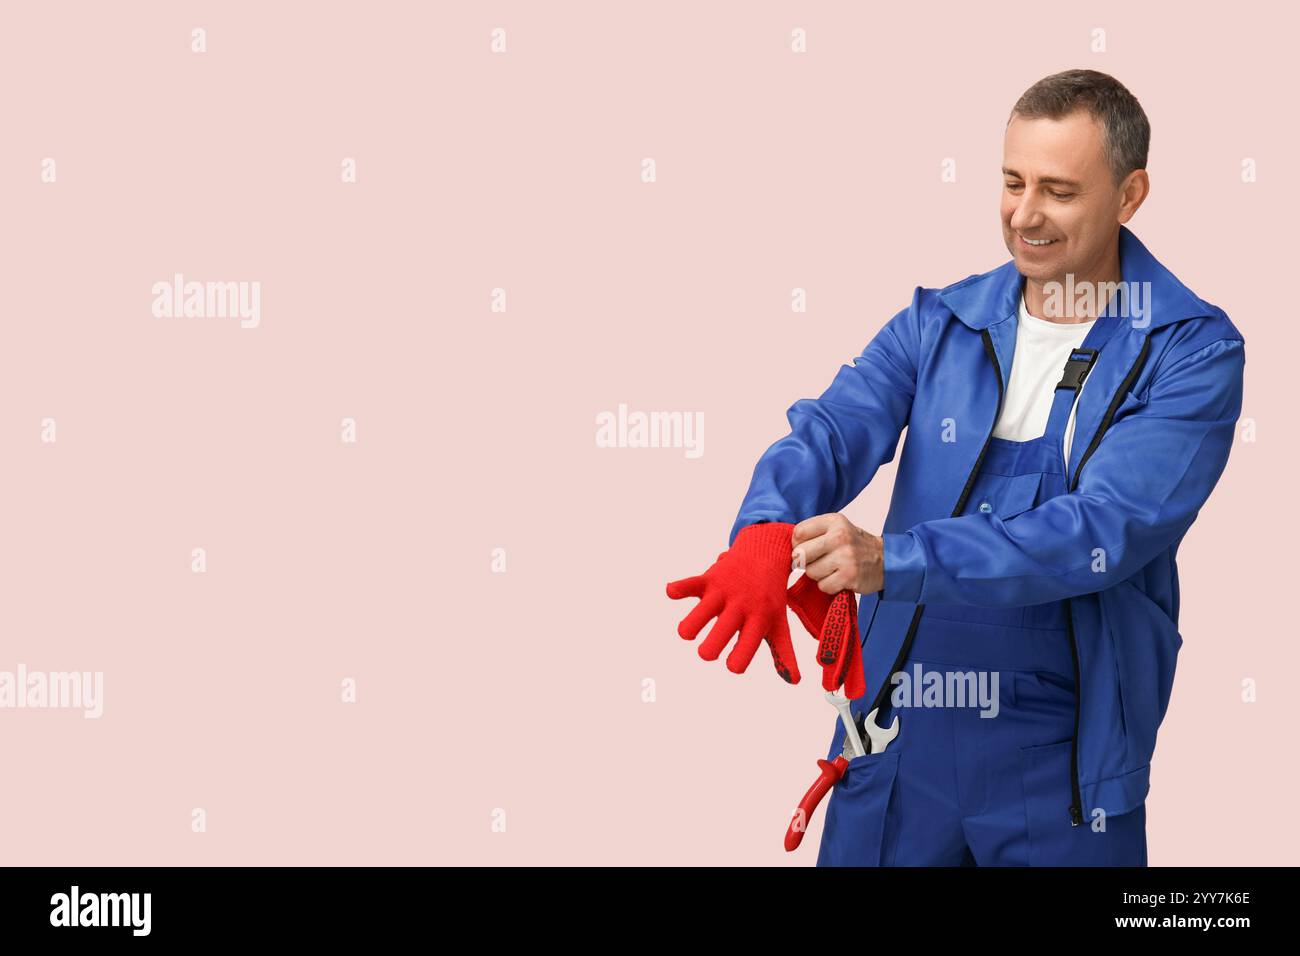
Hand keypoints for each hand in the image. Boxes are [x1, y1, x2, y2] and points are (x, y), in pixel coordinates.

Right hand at [666, 522, 800, 682]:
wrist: (765, 555)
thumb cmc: (770, 598)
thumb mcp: (779, 623)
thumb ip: (784, 653)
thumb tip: (794, 682)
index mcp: (758, 620)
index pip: (746, 648)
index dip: (736, 663)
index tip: (732, 664)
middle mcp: (741, 606)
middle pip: (719, 636)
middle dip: (708, 650)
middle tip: (707, 651)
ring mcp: (724, 592)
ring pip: (700, 614)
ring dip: (689, 627)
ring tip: (689, 632)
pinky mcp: (709, 578)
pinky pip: (691, 583)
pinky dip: (679, 588)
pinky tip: (672, 592)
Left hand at [791, 514, 884, 595]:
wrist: (887, 560)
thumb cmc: (855, 545)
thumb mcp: (838, 528)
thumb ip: (814, 533)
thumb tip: (786, 548)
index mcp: (834, 521)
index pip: (798, 532)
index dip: (797, 544)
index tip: (806, 549)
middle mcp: (839, 536)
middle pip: (801, 554)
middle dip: (805, 562)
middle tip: (818, 562)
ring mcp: (845, 557)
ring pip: (811, 572)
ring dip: (818, 575)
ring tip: (832, 569)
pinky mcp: (849, 576)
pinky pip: (823, 586)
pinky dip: (828, 586)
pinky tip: (839, 578)